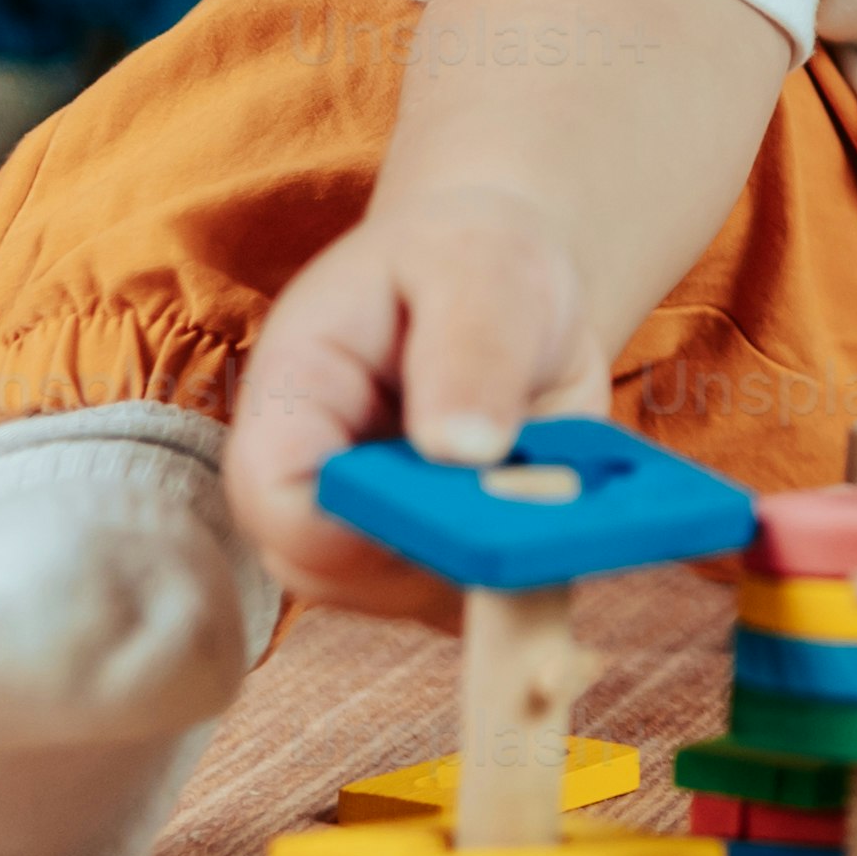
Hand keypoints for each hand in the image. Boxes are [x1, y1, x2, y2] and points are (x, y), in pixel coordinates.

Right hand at [225, 176, 603, 621]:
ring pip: (421, 595)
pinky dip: (540, 565)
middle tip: (542, 497)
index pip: (276, 499)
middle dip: (445, 552)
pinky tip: (580, 508)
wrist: (503, 283)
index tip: (449, 508)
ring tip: (567, 480)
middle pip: (343, 572)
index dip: (350, 528)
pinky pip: (484, 595)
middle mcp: (315, 483)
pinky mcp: (435, 558)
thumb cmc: (474, 260)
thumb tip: (464, 448)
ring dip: (504, 558)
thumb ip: (469, 348)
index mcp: (291, 396)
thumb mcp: (479, 268)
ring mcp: (370, 530)